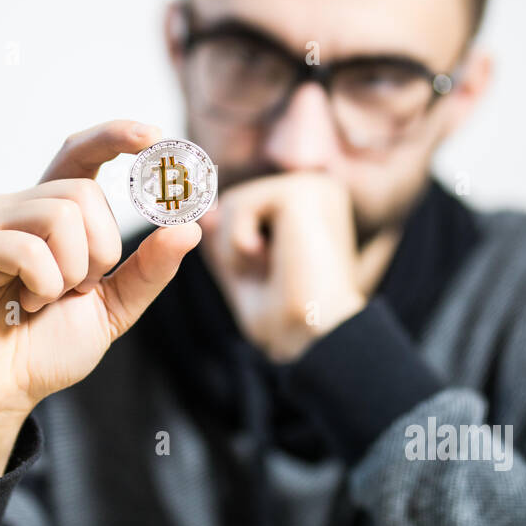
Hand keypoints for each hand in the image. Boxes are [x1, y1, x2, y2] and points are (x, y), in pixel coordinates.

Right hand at [0, 120, 201, 477]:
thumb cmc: (45, 345)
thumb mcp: (114, 307)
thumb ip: (150, 269)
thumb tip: (190, 227)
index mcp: (53, 211)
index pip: (82, 151)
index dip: (116, 135)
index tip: (157, 136)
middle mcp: (19, 206)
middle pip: (85, 193)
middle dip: (100, 252)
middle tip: (78, 290)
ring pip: (60, 215)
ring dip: (71, 273)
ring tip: (45, 300)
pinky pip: (30, 248)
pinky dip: (42, 287)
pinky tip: (24, 306)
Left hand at [197, 171, 365, 363]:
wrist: (318, 339)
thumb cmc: (288, 320)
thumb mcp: (244, 273)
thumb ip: (224, 238)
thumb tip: (207, 210)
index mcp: (313, 206)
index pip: (245, 212)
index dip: (235, 251)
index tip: (272, 280)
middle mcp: (318, 188)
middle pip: (235, 204)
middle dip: (235, 250)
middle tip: (277, 279)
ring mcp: (313, 185)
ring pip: (232, 204)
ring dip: (235, 251)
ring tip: (278, 272)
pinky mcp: (301, 192)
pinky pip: (237, 206)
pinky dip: (238, 244)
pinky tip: (273, 260)